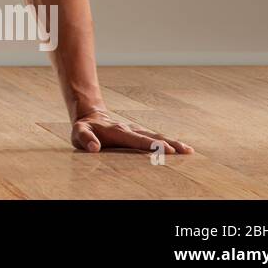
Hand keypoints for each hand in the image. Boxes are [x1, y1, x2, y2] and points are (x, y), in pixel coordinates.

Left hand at [71, 107, 194, 154]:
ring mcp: (136, 131)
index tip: (166, 149)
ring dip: (173, 143)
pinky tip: (182, 149)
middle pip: (152, 137)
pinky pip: (156, 138)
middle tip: (184, 151)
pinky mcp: (139, 134)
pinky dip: (169, 143)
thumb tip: (94, 148)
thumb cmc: (84, 129)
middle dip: (168, 144)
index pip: (137, 140)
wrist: (91, 116)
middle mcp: (130, 130)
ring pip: (157, 136)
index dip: (151, 144)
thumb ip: (85, 139)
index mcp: (118, 132)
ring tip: (189, 151)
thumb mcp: (79, 133)